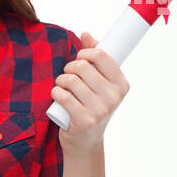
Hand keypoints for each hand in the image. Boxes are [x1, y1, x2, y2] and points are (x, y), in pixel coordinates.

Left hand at [49, 30, 128, 155]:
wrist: (85, 142)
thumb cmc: (91, 107)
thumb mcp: (99, 84)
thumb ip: (94, 59)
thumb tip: (85, 34)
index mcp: (121, 84)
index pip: (101, 55)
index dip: (84, 52)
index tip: (79, 58)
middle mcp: (114, 97)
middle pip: (82, 66)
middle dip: (69, 68)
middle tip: (67, 77)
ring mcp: (100, 110)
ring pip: (70, 80)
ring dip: (60, 81)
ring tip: (61, 87)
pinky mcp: (84, 121)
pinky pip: (62, 96)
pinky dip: (55, 93)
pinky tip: (57, 96)